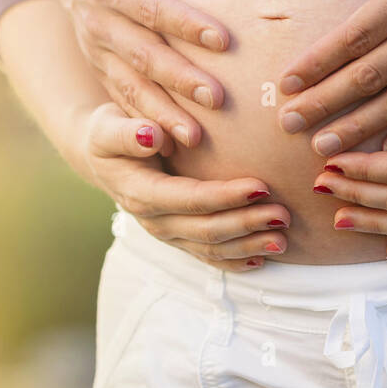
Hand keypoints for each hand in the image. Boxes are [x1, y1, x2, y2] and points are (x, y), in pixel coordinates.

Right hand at [49, 0, 229, 146]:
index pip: (152, 6)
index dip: (186, 23)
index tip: (223, 39)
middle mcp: (97, 21)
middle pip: (143, 54)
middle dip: (180, 78)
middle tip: (219, 98)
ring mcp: (96, 51)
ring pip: (130, 87)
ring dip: (163, 114)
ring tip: (197, 138)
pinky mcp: (102, 69)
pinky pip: (123, 102)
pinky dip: (147, 126)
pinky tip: (175, 147)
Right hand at [69, 103, 290, 271]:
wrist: (103, 157)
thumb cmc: (111, 132)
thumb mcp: (108, 126)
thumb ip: (127, 132)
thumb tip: (151, 134)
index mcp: (141, 192)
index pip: (189, 198)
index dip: (225, 196)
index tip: (260, 186)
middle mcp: (155, 220)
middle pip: (206, 229)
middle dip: (246, 223)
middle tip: (283, 214)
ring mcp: (167, 234)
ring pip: (211, 248)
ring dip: (248, 245)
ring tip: (283, 240)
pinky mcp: (178, 238)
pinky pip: (208, 257)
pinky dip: (236, 260)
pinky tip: (262, 259)